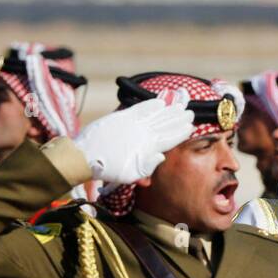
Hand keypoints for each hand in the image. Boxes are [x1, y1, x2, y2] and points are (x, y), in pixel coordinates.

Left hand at [73, 99, 194, 184]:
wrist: (86, 156)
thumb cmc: (109, 170)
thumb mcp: (131, 175)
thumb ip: (148, 166)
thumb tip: (161, 156)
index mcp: (148, 147)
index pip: (170, 138)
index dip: (181, 132)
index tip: (190, 127)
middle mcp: (143, 132)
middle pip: (166, 123)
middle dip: (179, 118)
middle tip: (190, 113)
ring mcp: (133, 123)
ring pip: (156, 114)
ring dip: (170, 110)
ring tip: (180, 106)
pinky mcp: (122, 116)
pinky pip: (141, 108)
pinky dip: (151, 104)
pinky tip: (160, 102)